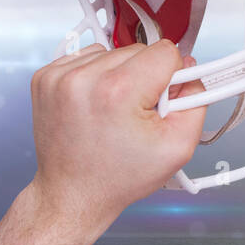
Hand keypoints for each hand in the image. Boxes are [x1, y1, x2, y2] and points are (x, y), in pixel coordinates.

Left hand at [28, 40, 207, 234]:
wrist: (72, 194)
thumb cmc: (118, 177)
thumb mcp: (179, 146)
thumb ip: (198, 100)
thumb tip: (192, 69)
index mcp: (118, 91)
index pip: (165, 51)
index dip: (171, 78)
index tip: (160, 102)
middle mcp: (84, 78)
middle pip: (139, 50)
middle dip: (145, 77)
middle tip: (136, 112)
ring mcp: (59, 76)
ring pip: (113, 52)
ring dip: (120, 75)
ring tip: (113, 109)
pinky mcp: (45, 78)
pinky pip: (87, 58)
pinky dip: (96, 76)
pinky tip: (96, 103)